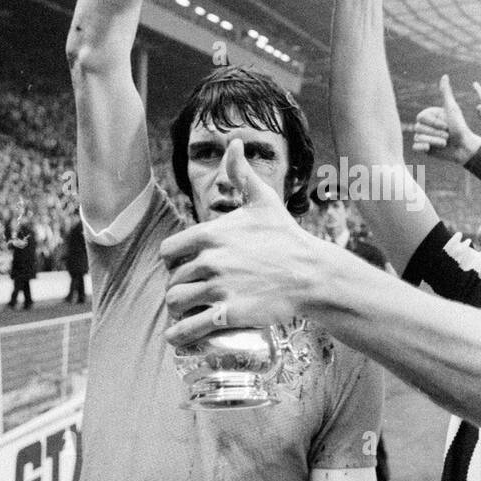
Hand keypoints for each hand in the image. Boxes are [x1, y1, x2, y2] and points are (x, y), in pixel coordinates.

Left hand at [160, 140, 320, 342]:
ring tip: (184, 312)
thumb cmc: (286, 236)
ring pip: (177, 301)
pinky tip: (176, 338)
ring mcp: (219, 288)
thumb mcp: (262, 199)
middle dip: (178, 286)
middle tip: (188, 292)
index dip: (172, 261)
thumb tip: (234, 143)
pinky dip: (179, 335)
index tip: (181, 267)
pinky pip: (191, 328)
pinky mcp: (229, 313)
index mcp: (211, 234)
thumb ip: (241, 173)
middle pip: (173, 278)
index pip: (168, 251)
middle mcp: (210, 260)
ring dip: (176, 310)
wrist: (311, 273)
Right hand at [411, 75, 480, 164]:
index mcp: (430, 115)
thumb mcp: (452, 109)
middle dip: (435, 133)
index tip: (446, 126)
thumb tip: (444, 76)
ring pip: (418, 138)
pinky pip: (415, 147)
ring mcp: (424, 136)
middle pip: (418, 128)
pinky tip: (430, 149)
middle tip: (447, 136)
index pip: (420, 117)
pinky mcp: (424, 148)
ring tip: (444, 143)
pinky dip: (423, 148)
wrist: (464, 147)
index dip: (433, 123)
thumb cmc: (460, 127)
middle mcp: (425, 125)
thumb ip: (446, 93)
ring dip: (434, 141)